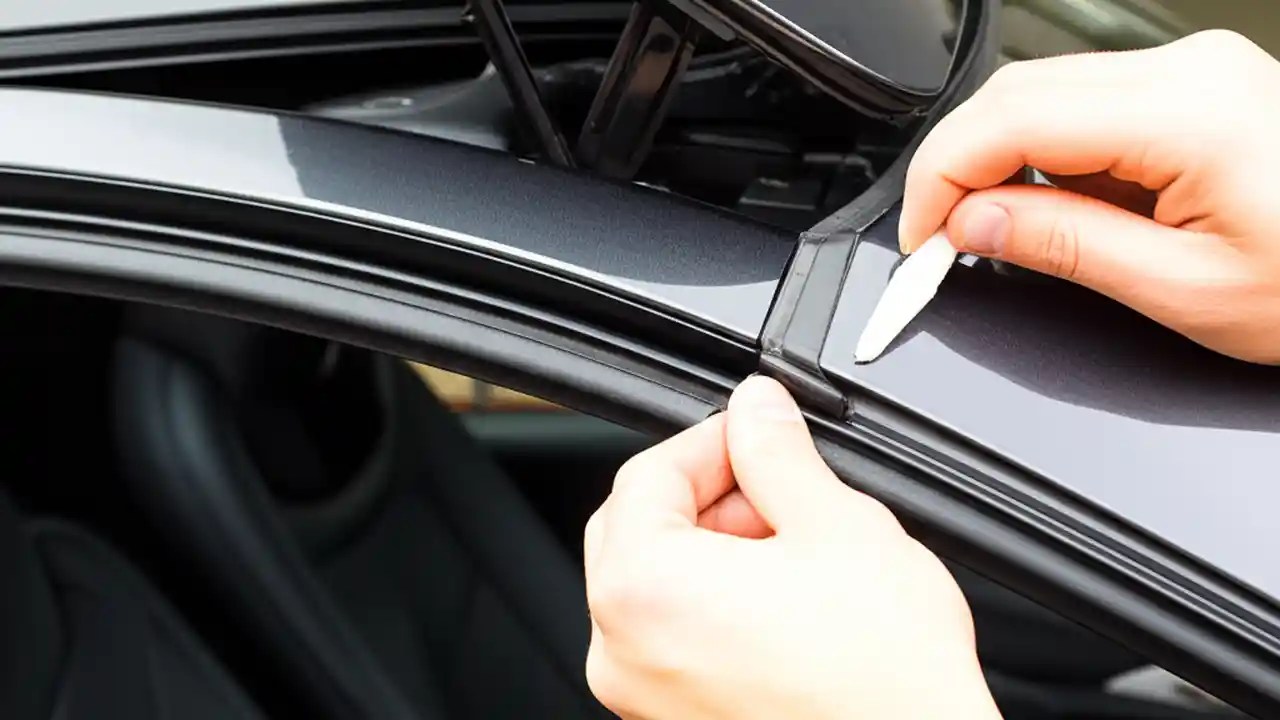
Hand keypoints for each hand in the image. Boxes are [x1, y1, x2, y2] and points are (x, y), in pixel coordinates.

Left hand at [583, 376, 1000, 719]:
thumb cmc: (884, 679)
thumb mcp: (837, 527)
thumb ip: (778, 452)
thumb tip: (756, 408)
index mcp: (642, 589)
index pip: (647, 474)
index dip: (712, 440)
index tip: (759, 432)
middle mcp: (622, 651)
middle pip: (641, 529)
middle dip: (713, 495)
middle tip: (782, 489)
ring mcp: (645, 696)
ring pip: (660, 585)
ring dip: (719, 550)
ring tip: (799, 552)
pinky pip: (676, 638)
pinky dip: (718, 605)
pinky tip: (788, 602)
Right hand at [901, 30, 1279, 362]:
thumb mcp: (1184, 288)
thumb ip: (1065, 246)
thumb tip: (973, 221)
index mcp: (1186, 112)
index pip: (1009, 119)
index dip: (940, 178)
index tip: (920, 238)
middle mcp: (1187, 70)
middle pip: (1017, 94)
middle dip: (960, 168)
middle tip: (942, 240)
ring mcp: (1194, 71)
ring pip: (1045, 97)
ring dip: (1006, 164)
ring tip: (1009, 235)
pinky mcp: (1195, 88)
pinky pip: (1089, 108)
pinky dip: (1053, 160)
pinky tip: (1064, 210)